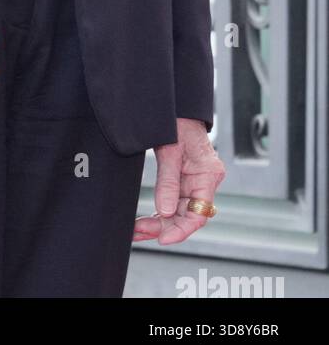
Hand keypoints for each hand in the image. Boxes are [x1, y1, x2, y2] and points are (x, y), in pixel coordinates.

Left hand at [133, 118, 224, 244]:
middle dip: (163, 227)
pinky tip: (145, 221)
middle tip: (139, 232)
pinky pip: (173, 201)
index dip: (181, 230)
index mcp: (208, 175)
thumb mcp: (170, 151)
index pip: (198, 213)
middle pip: (186, 215)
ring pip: (178, 212)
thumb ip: (168, 182)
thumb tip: (164, 212)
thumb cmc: (177, 122)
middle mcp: (204, 182)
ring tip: (136, 231)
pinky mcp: (183, 180)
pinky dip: (160, 211)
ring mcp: (194, 182)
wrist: (175, 106)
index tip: (162, 239)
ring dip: (158, 222)